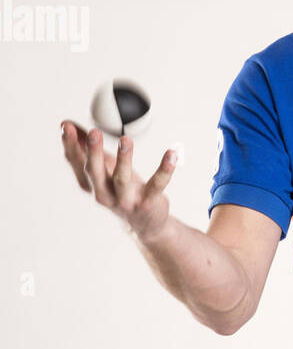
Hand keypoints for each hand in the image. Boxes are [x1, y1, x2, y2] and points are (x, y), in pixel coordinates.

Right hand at [60, 120, 177, 243]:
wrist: (145, 225)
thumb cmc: (120, 189)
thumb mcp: (102, 169)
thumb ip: (85, 147)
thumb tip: (65, 123)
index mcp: (91, 183)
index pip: (75, 162)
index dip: (70, 144)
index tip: (66, 127)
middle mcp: (104, 193)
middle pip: (94, 172)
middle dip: (93, 152)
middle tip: (94, 132)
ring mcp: (125, 200)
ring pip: (122, 179)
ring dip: (124, 159)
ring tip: (126, 140)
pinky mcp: (147, 203)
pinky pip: (157, 184)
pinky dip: (165, 169)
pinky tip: (171, 153)